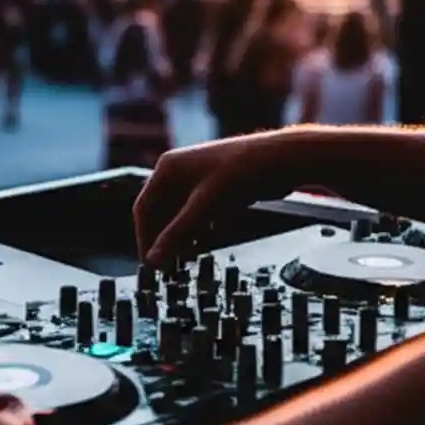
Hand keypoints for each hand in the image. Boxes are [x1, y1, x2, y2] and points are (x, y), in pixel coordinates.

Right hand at [134, 133, 297, 265]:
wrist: (280, 158)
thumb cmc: (240, 172)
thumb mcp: (204, 207)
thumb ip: (177, 234)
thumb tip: (153, 261)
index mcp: (167, 169)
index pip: (144, 209)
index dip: (145, 238)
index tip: (150, 263)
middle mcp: (178, 171)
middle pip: (160, 213)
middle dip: (163, 239)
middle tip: (167, 267)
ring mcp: (197, 178)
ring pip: (178, 215)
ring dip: (179, 237)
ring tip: (185, 260)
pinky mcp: (214, 186)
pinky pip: (196, 213)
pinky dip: (195, 230)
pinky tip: (201, 244)